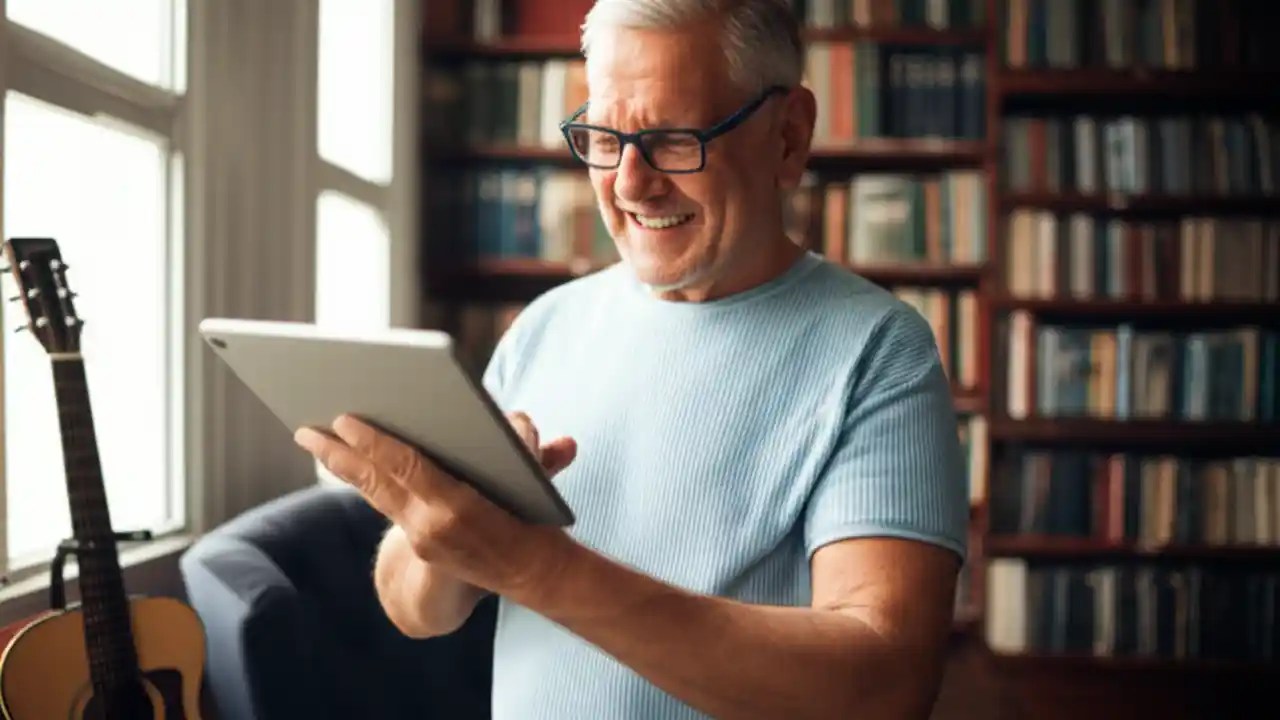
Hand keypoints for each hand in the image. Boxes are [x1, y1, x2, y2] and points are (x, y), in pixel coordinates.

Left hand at [293, 411, 577, 602]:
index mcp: (456, 508)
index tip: (344, 419)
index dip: (372, 442)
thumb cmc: (536, 514)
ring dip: (341, 465)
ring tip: (313, 440)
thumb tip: (514, 421)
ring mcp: (421, 537)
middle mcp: (431, 525)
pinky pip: (384, 502)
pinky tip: (348, 460)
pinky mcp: (418, 542)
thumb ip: (525, 442)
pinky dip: (365, 479)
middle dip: (336, 454)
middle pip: (374, 481)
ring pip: (372, 492)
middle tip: (304, 429)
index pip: (405, 467)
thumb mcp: (536, 475)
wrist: (532, 572)